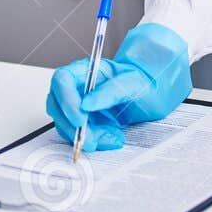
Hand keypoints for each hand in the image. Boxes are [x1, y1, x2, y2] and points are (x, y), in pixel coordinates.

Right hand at [47, 22, 192, 151]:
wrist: (154, 96)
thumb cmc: (146, 82)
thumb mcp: (135, 83)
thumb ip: (111, 90)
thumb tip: (87, 102)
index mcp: (88, 70)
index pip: (62, 80)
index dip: (65, 100)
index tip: (80, 119)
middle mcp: (79, 88)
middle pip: (57, 105)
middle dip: (72, 126)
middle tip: (92, 139)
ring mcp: (79, 106)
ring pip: (66, 124)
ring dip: (85, 136)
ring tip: (112, 137)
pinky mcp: (84, 122)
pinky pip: (78, 135)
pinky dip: (93, 140)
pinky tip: (112, 138)